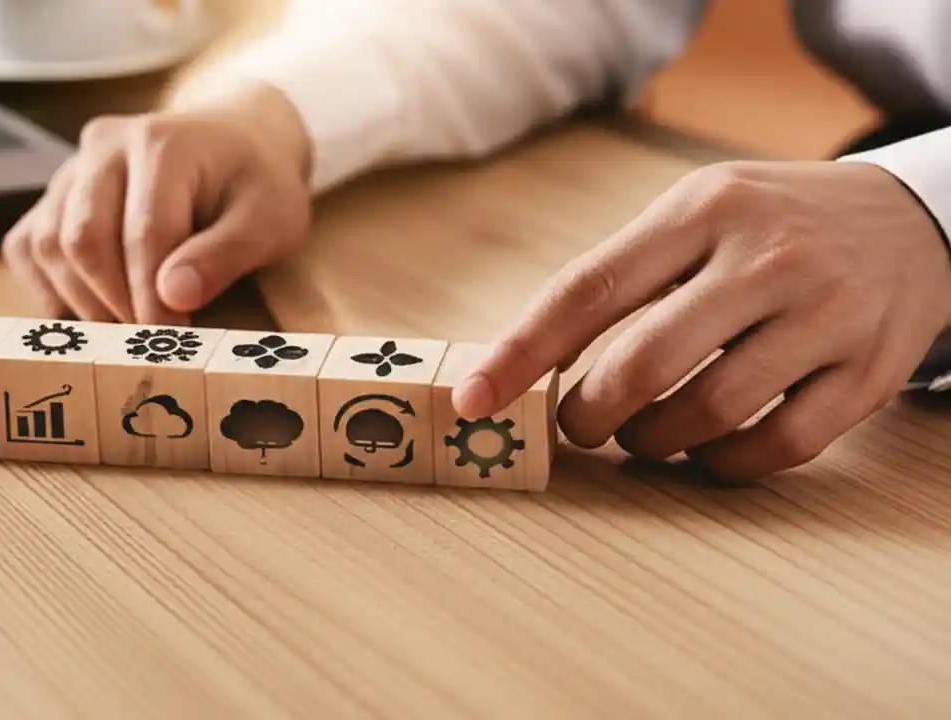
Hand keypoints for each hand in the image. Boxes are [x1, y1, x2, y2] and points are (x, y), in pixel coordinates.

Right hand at [2, 81, 312, 323]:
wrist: (235, 143)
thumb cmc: (256, 186)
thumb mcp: (269, 219)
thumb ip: (225, 254)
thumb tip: (174, 296)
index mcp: (162, 143)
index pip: (145, 233)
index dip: (154, 298)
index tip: (174, 341)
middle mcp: (105, 145)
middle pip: (83, 239)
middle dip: (115, 304)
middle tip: (150, 342)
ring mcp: (72, 167)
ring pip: (48, 246)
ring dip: (83, 302)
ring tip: (129, 331)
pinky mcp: (55, 194)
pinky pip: (27, 247)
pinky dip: (50, 289)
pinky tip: (92, 312)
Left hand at [454, 161, 950, 478]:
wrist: (914, 218)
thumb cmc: (770, 225)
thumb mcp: (696, 214)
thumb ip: (620, 276)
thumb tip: (521, 358)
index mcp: (702, 210)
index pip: (588, 289)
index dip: (520, 353)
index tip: (473, 400)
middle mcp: (766, 256)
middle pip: (643, 361)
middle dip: (589, 414)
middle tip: (580, 426)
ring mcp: (825, 313)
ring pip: (707, 410)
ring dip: (652, 442)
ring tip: (641, 436)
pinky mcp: (869, 368)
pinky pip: (779, 444)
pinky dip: (724, 465)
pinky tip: (705, 453)